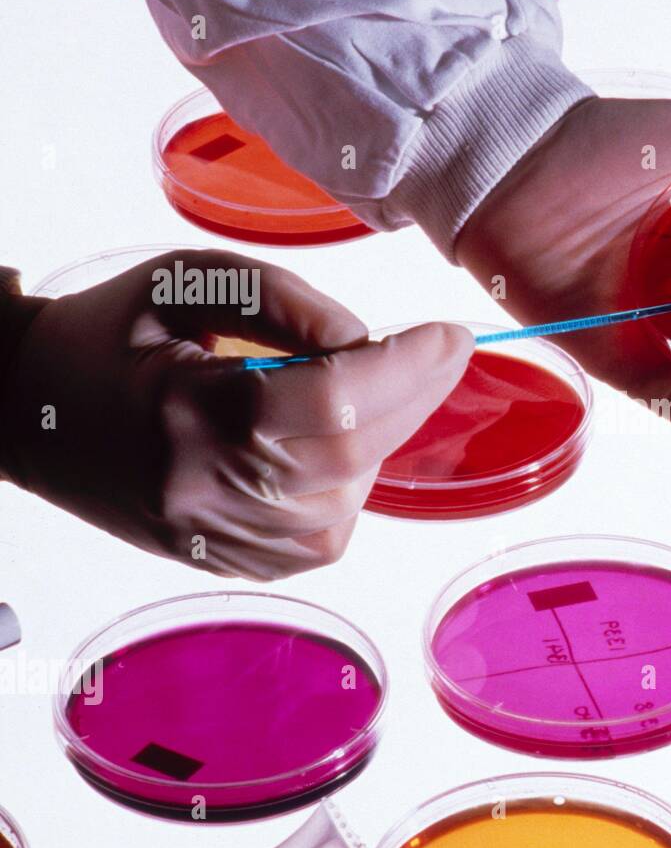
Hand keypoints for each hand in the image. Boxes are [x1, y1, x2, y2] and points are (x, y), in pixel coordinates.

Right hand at [0, 250, 470, 578]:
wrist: (28, 413)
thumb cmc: (109, 338)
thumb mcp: (189, 283)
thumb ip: (288, 303)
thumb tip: (369, 341)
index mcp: (189, 414)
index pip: (331, 403)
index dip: (406, 368)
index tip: (450, 335)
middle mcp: (208, 494)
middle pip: (355, 453)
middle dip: (415, 396)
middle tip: (439, 353)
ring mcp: (222, 540)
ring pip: (352, 495)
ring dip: (375, 437)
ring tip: (335, 392)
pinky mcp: (236, 564)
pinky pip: (331, 529)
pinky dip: (346, 479)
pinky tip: (315, 442)